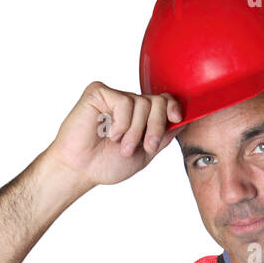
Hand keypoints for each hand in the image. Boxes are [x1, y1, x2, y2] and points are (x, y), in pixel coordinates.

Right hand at [45, 81, 181, 188]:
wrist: (81, 170)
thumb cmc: (106, 164)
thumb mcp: (144, 154)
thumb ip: (162, 137)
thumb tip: (183, 122)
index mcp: (139, 117)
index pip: (163, 101)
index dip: (173, 106)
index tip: (175, 118)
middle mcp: (127, 104)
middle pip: (157, 101)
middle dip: (155, 126)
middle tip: (146, 146)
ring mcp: (113, 97)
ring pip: (141, 103)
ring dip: (135, 131)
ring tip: (121, 146)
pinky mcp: (98, 93)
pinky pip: (123, 102)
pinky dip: (121, 123)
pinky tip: (109, 133)